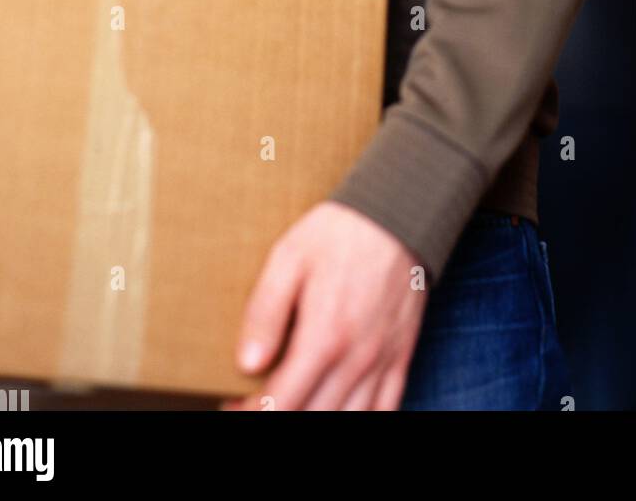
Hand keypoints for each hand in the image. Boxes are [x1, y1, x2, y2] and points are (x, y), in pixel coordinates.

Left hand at [221, 201, 427, 410]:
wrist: (398, 214)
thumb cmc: (338, 234)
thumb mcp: (288, 259)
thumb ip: (265, 312)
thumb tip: (247, 363)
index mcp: (324, 336)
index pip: (281, 403)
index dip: (252, 413)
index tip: (234, 405)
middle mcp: (356, 359)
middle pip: (313, 419)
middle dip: (280, 419)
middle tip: (257, 406)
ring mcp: (382, 362)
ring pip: (348, 420)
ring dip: (316, 421)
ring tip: (294, 405)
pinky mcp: (401, 357)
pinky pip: (386, 410)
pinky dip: (361, 420)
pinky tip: (335, 409)